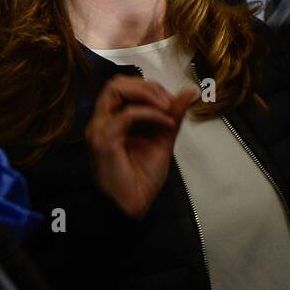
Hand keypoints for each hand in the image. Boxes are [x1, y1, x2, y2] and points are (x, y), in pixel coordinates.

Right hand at [85, 75, 198, 217]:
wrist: (133, 206)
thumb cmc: (142, 178)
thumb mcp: (163, 138)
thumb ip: (173, 114)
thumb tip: (190, 91)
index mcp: (111, 120)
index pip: (124, 86)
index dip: (150, 88)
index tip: (172, 102)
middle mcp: (100, 122)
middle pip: (116, 83)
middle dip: (148, 87)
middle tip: (168, 103)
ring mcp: (98, 130)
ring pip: (115, 90)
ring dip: (147, 94)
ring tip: (167, 109)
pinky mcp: (103, 141)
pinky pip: (127, 115)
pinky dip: (150, 114)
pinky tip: (166, 124)